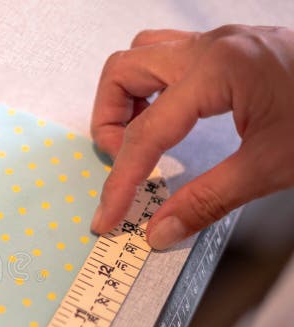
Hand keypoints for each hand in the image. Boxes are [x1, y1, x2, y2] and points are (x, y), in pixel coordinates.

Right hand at [90, 25, 293, 248]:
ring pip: (142, 55)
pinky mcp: (231, 49)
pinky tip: (169, 118)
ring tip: (138, 138)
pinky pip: (169, 56)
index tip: (109, 214)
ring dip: (127, 97)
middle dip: (109, 122)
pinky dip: (153, 87)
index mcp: (219, 70)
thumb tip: (161, 230)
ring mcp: (222, 42)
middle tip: (121, 162)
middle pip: (123, 71)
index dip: (121, 180)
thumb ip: (206, 201)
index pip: (146, 132)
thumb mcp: (271, 167)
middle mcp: (212, 46)